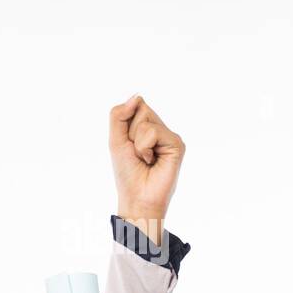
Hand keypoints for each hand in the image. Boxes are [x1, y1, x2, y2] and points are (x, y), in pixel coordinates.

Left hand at [109, 95, 183, 240]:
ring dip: (137, 142)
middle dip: (130, 132)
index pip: (135, 106)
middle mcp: (159, 129)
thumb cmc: (127, 173)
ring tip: (144, 158)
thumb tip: (136, 95)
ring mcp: (169, 136)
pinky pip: (153, 132)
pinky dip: (144, 147)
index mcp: (145, 128)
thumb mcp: (116, 141)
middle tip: (136, 152)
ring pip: (145, 121)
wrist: (137, 197)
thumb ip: (119, 116)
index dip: (125, 121)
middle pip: (141, 109)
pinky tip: (152, 160)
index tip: (126, 142)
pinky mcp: (177, 144)